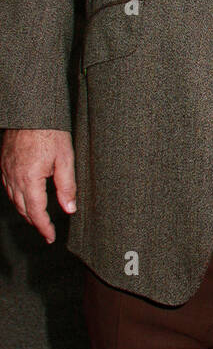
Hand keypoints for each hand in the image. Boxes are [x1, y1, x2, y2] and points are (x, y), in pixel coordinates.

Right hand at [0, 128, 76, 242]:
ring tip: (38, 219)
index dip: (44, 227)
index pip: (36, 212)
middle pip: (23, 209)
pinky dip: (17, 198)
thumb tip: (69, 209)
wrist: (30, 111)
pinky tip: (25, 198)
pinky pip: (8, 188)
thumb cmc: (50, 131)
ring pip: (13, 199)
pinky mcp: (4, 164)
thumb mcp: (66, 158)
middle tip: (47, 232)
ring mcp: (6, 171)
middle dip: (35, 222)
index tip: (50, 237)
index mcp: (29, 179)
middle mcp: (14, 177)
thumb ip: (67, 186)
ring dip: (25, 211)